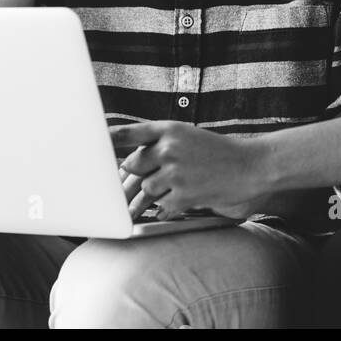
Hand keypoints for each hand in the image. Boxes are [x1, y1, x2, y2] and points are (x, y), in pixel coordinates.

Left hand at [112, 121, 270, 218]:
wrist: (251, 166)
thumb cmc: (218, 152)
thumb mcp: (189, 137)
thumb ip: (161, 146)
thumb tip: (129, 164)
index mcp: (170, 129)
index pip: (130, 132)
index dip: (107, 139)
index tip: (89, 144)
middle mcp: (170, 148)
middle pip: (132, 166)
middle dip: (126, 180)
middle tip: (117, 192)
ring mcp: (177, 172)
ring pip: (145, 190)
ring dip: (138, 202)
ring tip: (130, 211)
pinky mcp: (185, 194)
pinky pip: (161, 207)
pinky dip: (161, 211)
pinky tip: (164, 211)